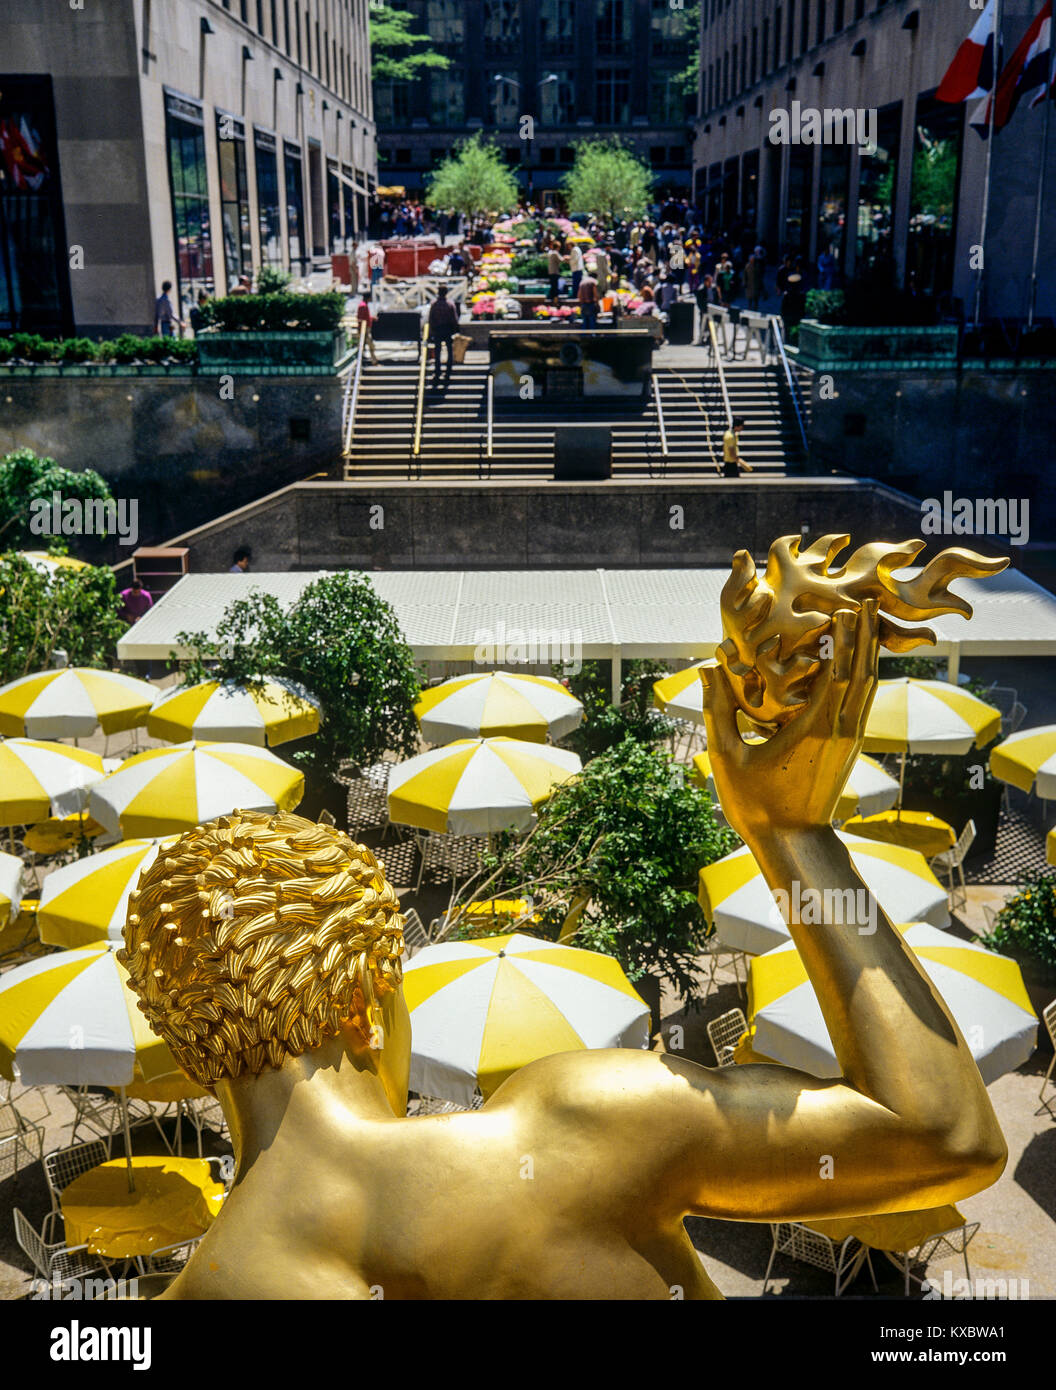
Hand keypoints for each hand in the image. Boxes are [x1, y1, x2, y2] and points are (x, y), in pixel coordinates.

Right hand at [700, 600, 878, 843]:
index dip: (843, 639)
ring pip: (867, 687)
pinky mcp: (850, 748)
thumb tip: (707, 668)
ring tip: (869, 622)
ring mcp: (850, 740)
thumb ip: (718, 710)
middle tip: (867, 601)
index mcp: (814, 729)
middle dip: (864, 635)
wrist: (792, 843)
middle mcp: (840, 731)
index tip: (845, 607)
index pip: (836, 673)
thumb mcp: (727, 757)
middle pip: (861, 673)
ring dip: (868, 652)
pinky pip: (863, 703)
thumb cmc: (755, 805)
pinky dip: (865, 676)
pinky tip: (862, 662)